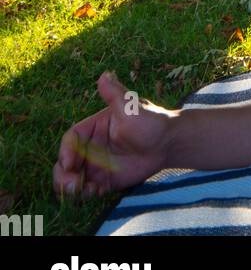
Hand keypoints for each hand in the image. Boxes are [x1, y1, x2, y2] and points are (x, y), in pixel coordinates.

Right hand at [53, 70, 174, 200]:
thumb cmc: (150, 120)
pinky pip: (87, 191)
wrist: (168, 143)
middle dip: (62, 175)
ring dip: (70, 188)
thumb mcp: (131, 107)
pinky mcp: (104, 181)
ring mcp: (96, 165)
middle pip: (65, 163)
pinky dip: (85, 195)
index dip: (65, 151)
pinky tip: (95, 193)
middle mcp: (90, 148)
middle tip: (72, 185)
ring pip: (72, 179)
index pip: (70, 140)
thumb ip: (115, 95)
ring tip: (81, 191)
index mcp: (92, 128)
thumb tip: (104, 74)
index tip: (69, 163)